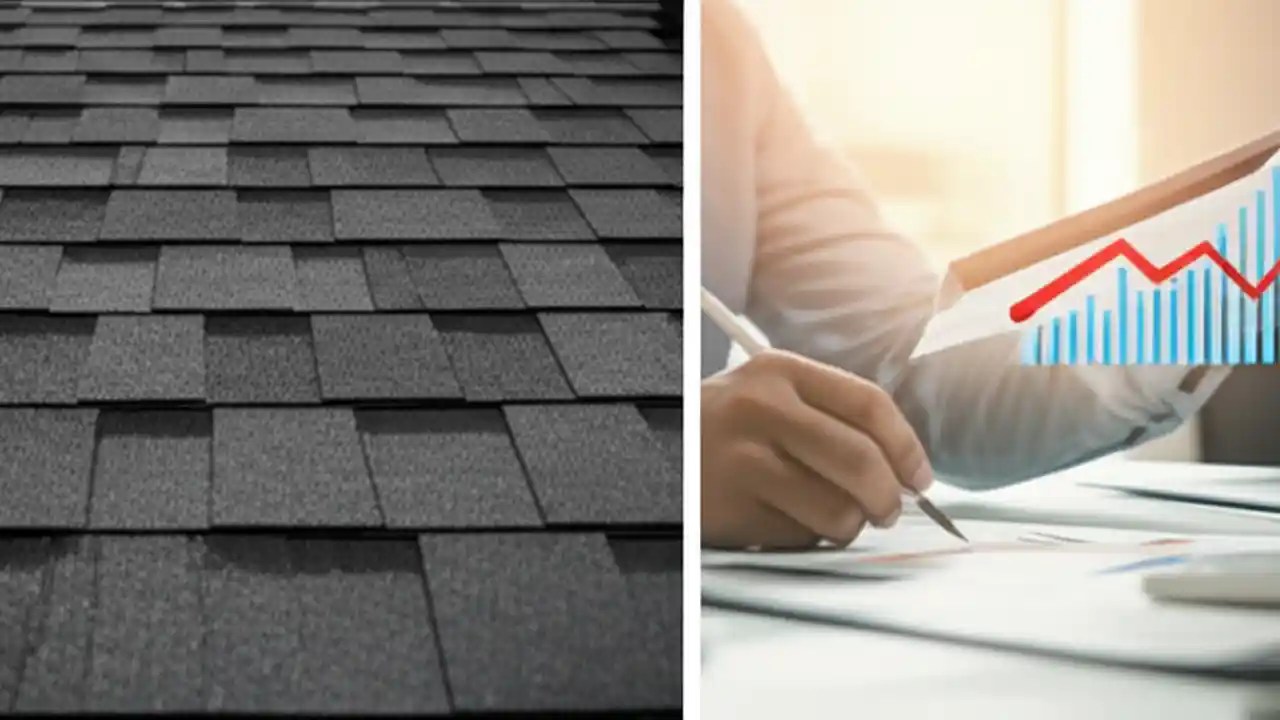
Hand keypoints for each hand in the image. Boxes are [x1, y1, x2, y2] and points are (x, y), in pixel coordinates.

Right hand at [702, 349, 932, 549]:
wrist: (651, 453)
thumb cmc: (720, 432)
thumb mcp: (765, 399)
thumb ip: (826, 419)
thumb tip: (903, 471)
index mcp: (778, 372)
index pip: (868, 404)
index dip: (907, 446)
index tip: (920, 477)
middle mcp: (761, 409)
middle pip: (860, 461)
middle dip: (887, 498)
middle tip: (886, 511)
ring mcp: (743, 460)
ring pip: (836, 509)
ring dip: (845, 526)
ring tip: (827, 518)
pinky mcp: (731, 508)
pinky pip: (799, 537)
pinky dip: (803, 539)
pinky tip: (780, 520)